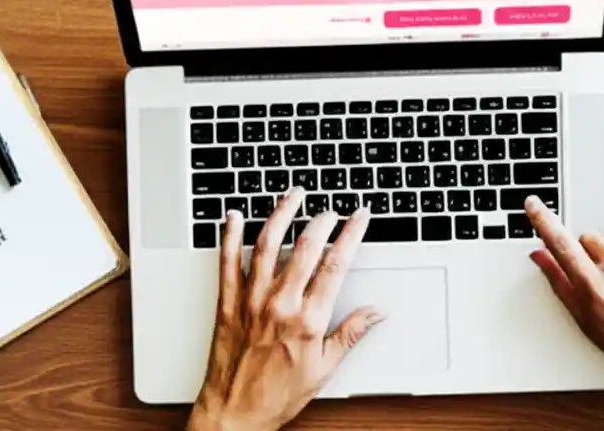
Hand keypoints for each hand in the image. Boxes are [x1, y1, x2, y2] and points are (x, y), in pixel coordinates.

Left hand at [188, 189, 383, 430]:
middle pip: (305, 247)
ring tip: (291, 196)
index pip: (336, 265)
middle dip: (321, 221)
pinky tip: (233, 217)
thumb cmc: (277, 396)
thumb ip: (351, 333)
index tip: (359, 218)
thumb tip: (377, 312)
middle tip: (330, 209)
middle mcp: (279, 304)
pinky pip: (226, 261)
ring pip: (267, 244)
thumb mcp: (324, 368)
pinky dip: (229, 235)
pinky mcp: (228, 303)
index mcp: (308, 320)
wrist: (234, 415)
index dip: (351, 235)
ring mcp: (251, 300)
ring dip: (280, 214)